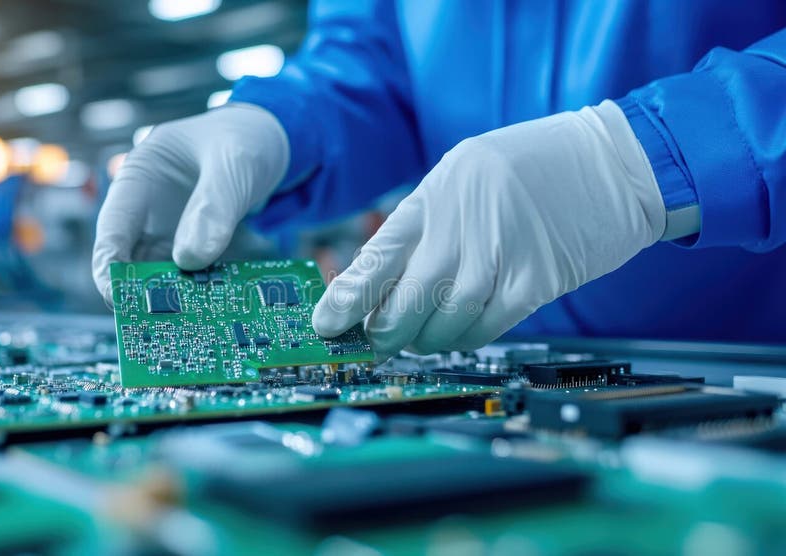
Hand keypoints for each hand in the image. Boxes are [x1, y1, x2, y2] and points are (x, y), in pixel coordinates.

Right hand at [92, 104, 288, 302]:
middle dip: (139, 291)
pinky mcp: (191, 246)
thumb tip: (190, 259)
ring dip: (168, 297)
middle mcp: (145, 208)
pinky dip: (194, 293)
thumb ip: (215, 207)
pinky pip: (185, 275)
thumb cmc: (245, 140)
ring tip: (184, 323)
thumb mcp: (235, 164)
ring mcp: (167, 229)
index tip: (118, 298)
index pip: (112, 229)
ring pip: (155, 273)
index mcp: (140, 176)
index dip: (109, 267)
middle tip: (156, 321)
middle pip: (128, 259)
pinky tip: (208, 310)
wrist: (271, 142)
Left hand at [312, 100, 665, 356]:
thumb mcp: (466, 174)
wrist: (615, 161)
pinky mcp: (538, 279)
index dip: (346, 298)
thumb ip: (427, 222)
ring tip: (419, 336)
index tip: (325, 324)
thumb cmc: (535, 167)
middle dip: (384, 330)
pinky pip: (487, 325)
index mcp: (438, 191)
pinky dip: (467, 336)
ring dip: (425, 339)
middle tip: (377, 340)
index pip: (378, 255)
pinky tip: (460, 331)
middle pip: (406, 298)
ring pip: (445, 320)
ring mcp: (503, 252)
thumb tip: (383, 282)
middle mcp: (463, 222)